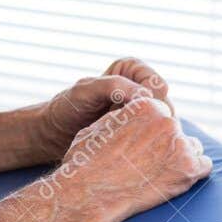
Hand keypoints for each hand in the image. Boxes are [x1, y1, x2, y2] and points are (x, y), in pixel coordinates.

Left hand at [30, 56, 174, 162]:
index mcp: (133, 70)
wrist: (57, 134)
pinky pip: (155, 141)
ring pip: (163, 127)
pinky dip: (144, 147)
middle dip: (149, 122)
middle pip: (165, 108)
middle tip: (124, 134)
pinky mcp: (141, 133)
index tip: (123, 115)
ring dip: (146, 137)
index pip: (158, 86)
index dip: (147, 103)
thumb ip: (113, 86)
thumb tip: (145, 96)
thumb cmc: (68, 107)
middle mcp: (143, 89)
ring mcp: (144, 113)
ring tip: (122, 143)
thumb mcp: (86, 91)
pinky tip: (127, 152)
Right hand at [39, 94, 211, 221]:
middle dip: (166, 144)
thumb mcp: (100, 127)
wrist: (88, 195)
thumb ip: (124, 118)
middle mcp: (167, 120)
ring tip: (159, 173)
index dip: (152, 131)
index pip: (161, 113)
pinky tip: (174, 180)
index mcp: (146, 106)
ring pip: (192, 148)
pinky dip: (192, 173)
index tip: (145, 146)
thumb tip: (132, 115)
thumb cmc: (87, 163)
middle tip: (149, 163)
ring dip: (179, 158)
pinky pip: (204, 167)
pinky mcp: (189, 170)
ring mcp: (181, 145)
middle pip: (176, 130)